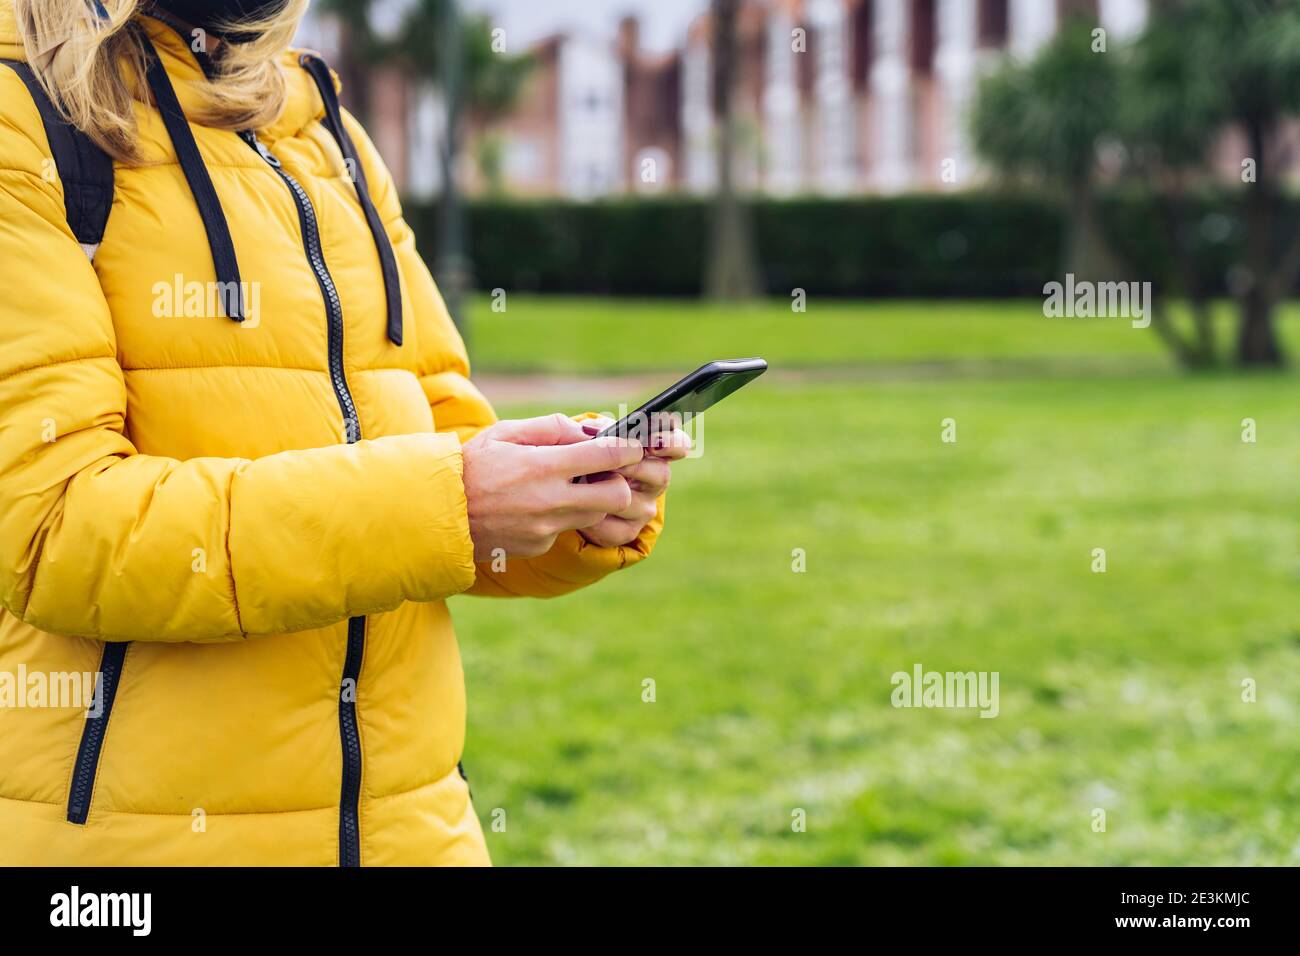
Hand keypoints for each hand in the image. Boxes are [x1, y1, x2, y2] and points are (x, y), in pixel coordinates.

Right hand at [462, 414, 643, 561]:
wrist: (433, 514)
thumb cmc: (470, 466)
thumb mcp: (505, 433)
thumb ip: (550, 429)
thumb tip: (589, 432)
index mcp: (543, 467)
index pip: (608, 457)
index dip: (628, 449)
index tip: (631, 445)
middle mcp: (549, 501)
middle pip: (616, 496)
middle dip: (619, 482)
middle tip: (604, 471)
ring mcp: (544, 529)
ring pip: (594, 515)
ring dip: (592, 500)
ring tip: (567, 485)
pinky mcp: (537, 547)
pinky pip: (564, 529)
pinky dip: (560, 517)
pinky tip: (533, 507)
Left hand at [577, 416, 692, 548]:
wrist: (575, 493)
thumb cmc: (590, 457)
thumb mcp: (596, 438)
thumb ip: (601, 430)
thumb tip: (595, 431)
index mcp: (655, 452)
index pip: (678, 444)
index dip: (672, 442)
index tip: (655, 441)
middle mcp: (656, 480)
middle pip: (661, 474)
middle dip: (635, 467)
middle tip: (614, 463)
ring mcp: (645, 508)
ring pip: (633, 502)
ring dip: (606, 491)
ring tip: (583, 481)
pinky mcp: (628, 531)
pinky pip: (615, 529)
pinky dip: (594, 520)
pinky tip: (580, 508)